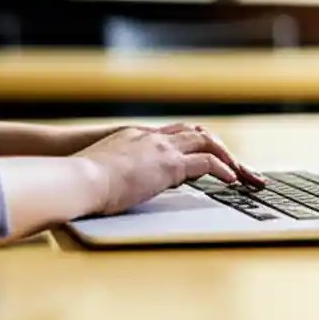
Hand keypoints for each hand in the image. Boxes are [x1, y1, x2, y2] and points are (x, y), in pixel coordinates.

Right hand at [75, 124, 263, 215]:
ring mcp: (161, 148)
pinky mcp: (169, 165)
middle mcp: (151, 137)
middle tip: (234, 164)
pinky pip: (206, 162)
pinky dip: (223, 169)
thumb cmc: (79, 181)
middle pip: (195, 132)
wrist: (78, 178)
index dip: (191, 142)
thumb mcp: (99, 171)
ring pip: (206, 141)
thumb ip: (114, 172)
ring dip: (227, 157)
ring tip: (241, 174)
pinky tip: (232, 181)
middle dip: (217, 147)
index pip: (172, 133)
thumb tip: (118, 187)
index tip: (204, 154)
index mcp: (135, 136)